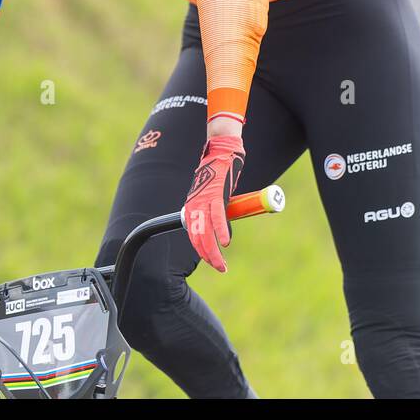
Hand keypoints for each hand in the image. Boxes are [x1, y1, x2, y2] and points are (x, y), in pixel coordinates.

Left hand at [182, 135, 244, 272]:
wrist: (222, 150)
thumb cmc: (221, 172)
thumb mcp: (215, 195)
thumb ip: (216, 209)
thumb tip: (222, 224)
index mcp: (193, 207)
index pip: (194, 235)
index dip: (203, 250)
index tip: (213, 262)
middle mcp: (195, 205)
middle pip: (198, 238)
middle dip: (209, 256)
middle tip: (220, 269)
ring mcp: (204, 200)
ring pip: (205, 232)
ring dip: (213, 250)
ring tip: (221, 264)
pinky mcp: (215, 194)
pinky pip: (217, 217)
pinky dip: (221, 230)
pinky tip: (226, 242)